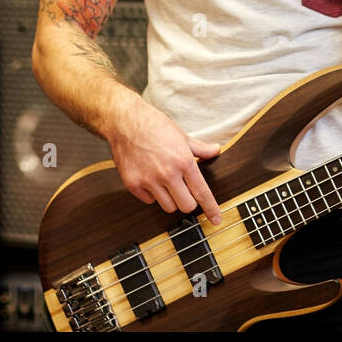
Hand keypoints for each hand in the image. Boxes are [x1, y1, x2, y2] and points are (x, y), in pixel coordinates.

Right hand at [106, 95, 223, 224]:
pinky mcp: (133, 184)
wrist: (125, 122)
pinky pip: (149, 201)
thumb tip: (215, 150)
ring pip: (168, 207)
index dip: (211, 209)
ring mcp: (149, 181)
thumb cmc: (154, 125)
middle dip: (188, 201)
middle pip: (186, 206)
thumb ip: (200, 148)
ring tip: (166, 182)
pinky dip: (152, 195)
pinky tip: (150, 179)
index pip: (202, 192)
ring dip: (170, 199)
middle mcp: (167, 174)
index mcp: (183, 161)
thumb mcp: (181, 135)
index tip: (216, 220)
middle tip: (185, 191)